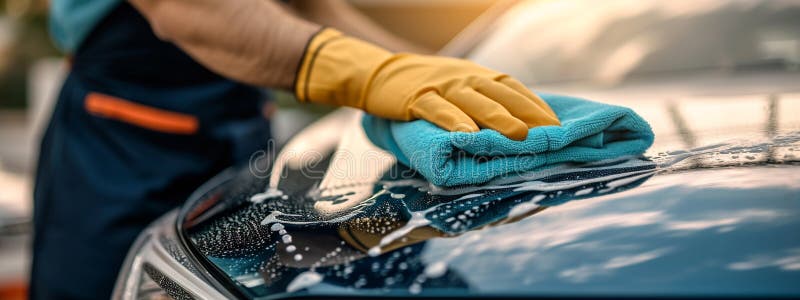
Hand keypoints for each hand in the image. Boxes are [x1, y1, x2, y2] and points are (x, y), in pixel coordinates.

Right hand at [295, 29, 559, 140]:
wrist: (378, 73)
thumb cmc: (423, 86)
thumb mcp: (456, 86)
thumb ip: (481, 100)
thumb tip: (513, 126)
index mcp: (475, 76)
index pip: (513, 88)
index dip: (536, 105)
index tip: (557, 125)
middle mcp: (463, 78)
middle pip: (501, 94)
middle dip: (528, 114)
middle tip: (550, 134)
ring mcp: (440, 87)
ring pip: (475, 102)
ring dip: (499, 118)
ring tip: (519, 136)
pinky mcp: (416, 99)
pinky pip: (438, 110)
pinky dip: (453, 122)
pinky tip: (466, 136)